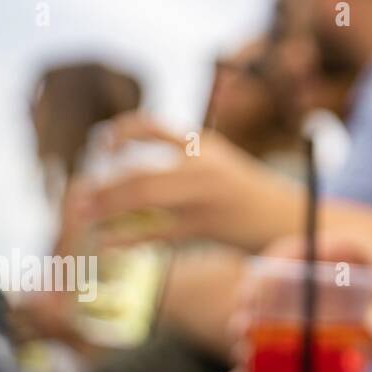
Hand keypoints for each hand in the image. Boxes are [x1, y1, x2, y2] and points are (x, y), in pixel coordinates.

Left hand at [69, 113, 301, 252]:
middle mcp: (203, 165)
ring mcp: (205, 195)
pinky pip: (156, 232)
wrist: (292, 217)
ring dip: (107, 209)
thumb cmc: (253, 198)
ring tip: (84, 219)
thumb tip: (137, 179)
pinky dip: (127, 238)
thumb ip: (188, 165)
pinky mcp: (207, 225)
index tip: (104, 147)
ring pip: (142, 199)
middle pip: (138, 172)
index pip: (151, 127)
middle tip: (79, 198)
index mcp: (204, 145)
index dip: (120, 133)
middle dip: (103, 186)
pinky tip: (108, 244)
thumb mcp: (223, 167)